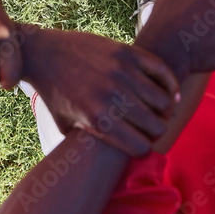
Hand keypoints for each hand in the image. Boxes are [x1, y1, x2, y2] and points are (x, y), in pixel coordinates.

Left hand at [20, 26, 178, 156]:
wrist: (43, 53)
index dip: (144, 149)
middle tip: (153, 126)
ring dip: (165, 108)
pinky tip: (170, 92)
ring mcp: (121, 72)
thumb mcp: (66, 126)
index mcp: (98, 119)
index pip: (141, 147)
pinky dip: (171, 83)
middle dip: (158, 131)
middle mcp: (112, 96)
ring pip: (164, 100)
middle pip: (158, 125)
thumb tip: (108, 162)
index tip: (142, 144)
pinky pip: (162, 70)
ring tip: (158, 109)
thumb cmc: (55, 93)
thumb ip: (89, 142)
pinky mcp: (126, 52)